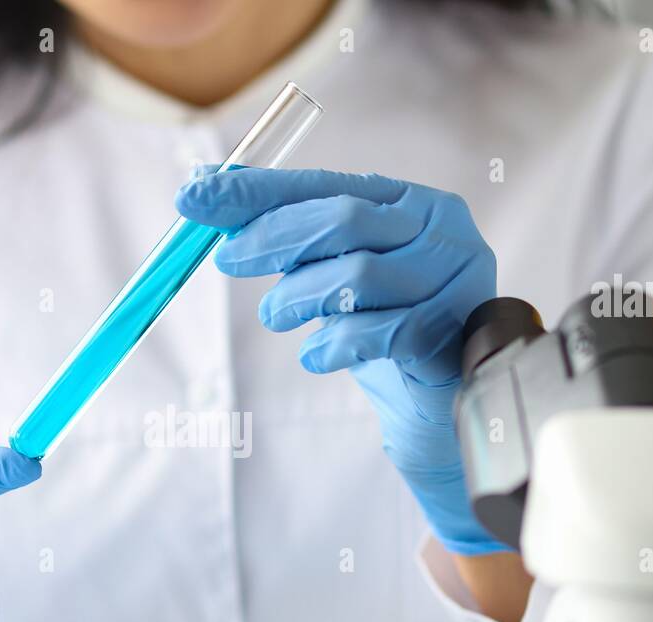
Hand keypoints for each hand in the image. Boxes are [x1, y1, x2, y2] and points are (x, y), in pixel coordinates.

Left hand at [176, 167, 506, 554]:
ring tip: (277, 317)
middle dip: (273, 238)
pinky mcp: (451, 335)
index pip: (328, 185)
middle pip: (344, 220)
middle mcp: (443, 233)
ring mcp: (455, 282)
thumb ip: (290, 236)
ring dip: (298, 298)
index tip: (197, 193)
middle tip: (227, 259)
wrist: (433, 407)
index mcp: (413, 203)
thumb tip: (204, 193)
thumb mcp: (334, 274)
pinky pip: (377, 333)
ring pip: (356, 276)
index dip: (259, 190)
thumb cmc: (378, 329)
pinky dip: (331, 344)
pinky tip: (315, 357)